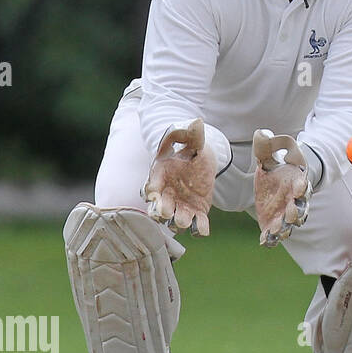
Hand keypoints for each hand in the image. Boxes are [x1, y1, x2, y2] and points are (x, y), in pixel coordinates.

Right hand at [143, 119, 216, 235]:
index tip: (152, 194)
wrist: (202, 159)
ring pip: (175, 220)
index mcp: (160, 176)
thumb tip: (196, 122)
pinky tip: (203, 229)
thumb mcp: (190, 138)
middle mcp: (166, 194)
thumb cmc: (190, 147)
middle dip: (161, 212)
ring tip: (185, 220)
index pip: (149, 187)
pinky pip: (197, 225)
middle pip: (158, 209)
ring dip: (178, 222)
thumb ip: (190, 133)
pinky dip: (199, 229)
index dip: (150, 192)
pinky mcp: (196, 212)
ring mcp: (180, 205)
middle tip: (167, 213)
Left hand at [252, 130, 311, 246]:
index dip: (301, 187)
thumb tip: (261, 133)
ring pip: (289, 222)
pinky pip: (275, 232)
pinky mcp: (274, 221)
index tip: (298, 188)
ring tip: (276, 231)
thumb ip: (267, 146)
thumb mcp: (270, 154)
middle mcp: (294, 199)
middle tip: (290, 214)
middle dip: (296, 211)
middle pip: (300, 208)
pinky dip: (271, 238)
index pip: (302, 185)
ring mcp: (285, 212)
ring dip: (284, 227)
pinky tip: (264, 241)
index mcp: (296, 181)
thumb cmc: (278, 166)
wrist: (277, 180)